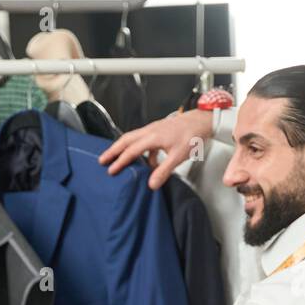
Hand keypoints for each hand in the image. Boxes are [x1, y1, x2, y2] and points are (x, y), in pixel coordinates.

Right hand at [98, 108, 213, 188]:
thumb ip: (163, 171)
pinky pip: (142, 139)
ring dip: (122, 147)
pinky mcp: (158, 130)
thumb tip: (151, 184)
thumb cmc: (192, 135)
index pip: (131, 151)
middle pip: (126, 140)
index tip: (111, 170)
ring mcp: (153, 128)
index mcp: (153, 137)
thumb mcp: (178, 156)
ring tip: (115, 158)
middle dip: (113, 150)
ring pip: (132, 138)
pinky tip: (145, 161)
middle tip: (102, 160)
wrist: (203, 120)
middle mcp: (150, 130)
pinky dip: (138, 149)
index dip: (120, 161)